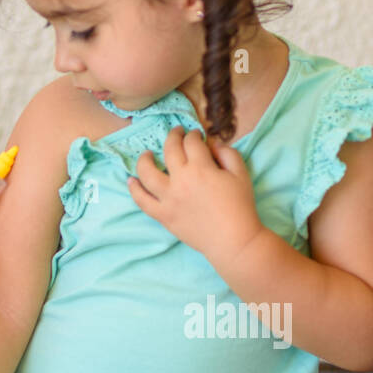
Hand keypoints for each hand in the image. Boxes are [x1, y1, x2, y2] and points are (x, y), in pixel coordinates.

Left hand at [127, 126, 265, 266]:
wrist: (233, 240)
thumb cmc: (240, 206)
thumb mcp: (241, 174)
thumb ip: (228, 154)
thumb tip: (212, 144)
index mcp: (201, 168)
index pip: (191, 142)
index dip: (193, 135)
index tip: (195, 135)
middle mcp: (180, 179)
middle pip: (170, 150)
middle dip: (173, 136)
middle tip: (176, 133)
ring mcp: (168, 198)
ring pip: (147, 173)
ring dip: (144, 159)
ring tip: (146, 154)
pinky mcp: (162, 214)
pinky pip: (142, 200)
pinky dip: (134, 189)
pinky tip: (131, 180)